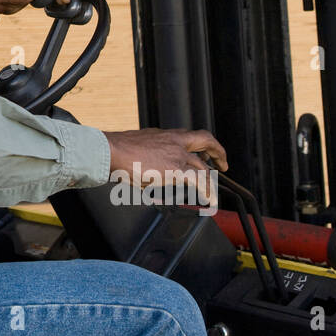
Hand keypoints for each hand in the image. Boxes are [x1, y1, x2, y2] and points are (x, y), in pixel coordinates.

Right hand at [102, 128, 227, 203]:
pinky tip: (210, 200)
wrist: (112, 151)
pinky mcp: (176, 169)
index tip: (209, 151)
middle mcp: (175, 141)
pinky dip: (208, 192)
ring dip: (211, 182)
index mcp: (166, 135)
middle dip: (218, 154)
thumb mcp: (138, 147)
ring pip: (203, 167)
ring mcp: (177, 155)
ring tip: (214, 194)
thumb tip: (148, 169)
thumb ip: (149, 155)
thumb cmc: (118, 151)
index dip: (205, 143)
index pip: (193, 135)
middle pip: (206, 143)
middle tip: (223, 165)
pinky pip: (199, 181)